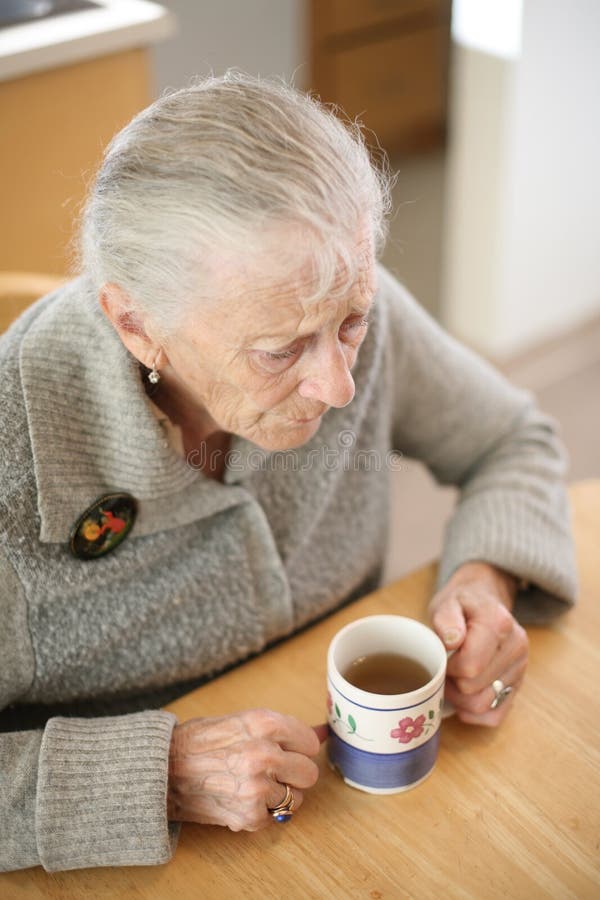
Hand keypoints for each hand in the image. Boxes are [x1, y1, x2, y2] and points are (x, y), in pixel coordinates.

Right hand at [167, 709, 324, 830]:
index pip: (309, 741)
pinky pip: (277, 817)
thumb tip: (322, 732)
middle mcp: (264, 754)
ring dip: (280, 795)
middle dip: (294, 773)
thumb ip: (283, 730)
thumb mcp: (242, 721)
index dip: (297, 747)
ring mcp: (258, 787)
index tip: (285, 750)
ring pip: (297, 798)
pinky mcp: (250, 815)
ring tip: (253, 784)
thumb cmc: (201, 741)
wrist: (163, 770)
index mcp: (264, 724)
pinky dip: (263, 812)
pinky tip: (242, 798)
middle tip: (272, 771)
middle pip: (309, 772)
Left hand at [428, 561, 528, 725]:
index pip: (470, 666)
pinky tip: (463, 699)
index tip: (442, 657)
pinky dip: (475, 714)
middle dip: (451, 683)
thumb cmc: (462, 605)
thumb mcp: (447, 603)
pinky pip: (496, 715)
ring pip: (484, 705)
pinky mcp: (518, 684)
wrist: (483, 600)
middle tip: (444, 670)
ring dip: (460, 700)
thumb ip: (446, 619)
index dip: (448, 667)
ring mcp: (520, 668)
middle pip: (474, 688)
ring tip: (452, 681)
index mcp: (499, 624)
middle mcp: (516, 647)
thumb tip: (453, 640)